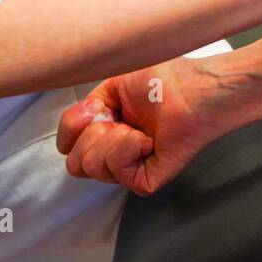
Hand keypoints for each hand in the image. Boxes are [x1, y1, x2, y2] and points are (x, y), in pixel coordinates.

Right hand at [56, 57, 221, 196]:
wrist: (194, 90)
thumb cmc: (165, 81)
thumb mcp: (114, 82)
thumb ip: (86, 105)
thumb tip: (74, 123)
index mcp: (107, 129)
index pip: (67, 145)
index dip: (73, 127)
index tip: (97, 108)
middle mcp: (116, 152)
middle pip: (74, 163)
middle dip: (91, 135)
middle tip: (119, 119)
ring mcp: (130, 169)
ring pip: (90, 167)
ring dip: (112, 139)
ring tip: (138, 128)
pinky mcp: (145, 180)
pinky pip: (116, 171)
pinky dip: (128, 148)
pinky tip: (148, 139)